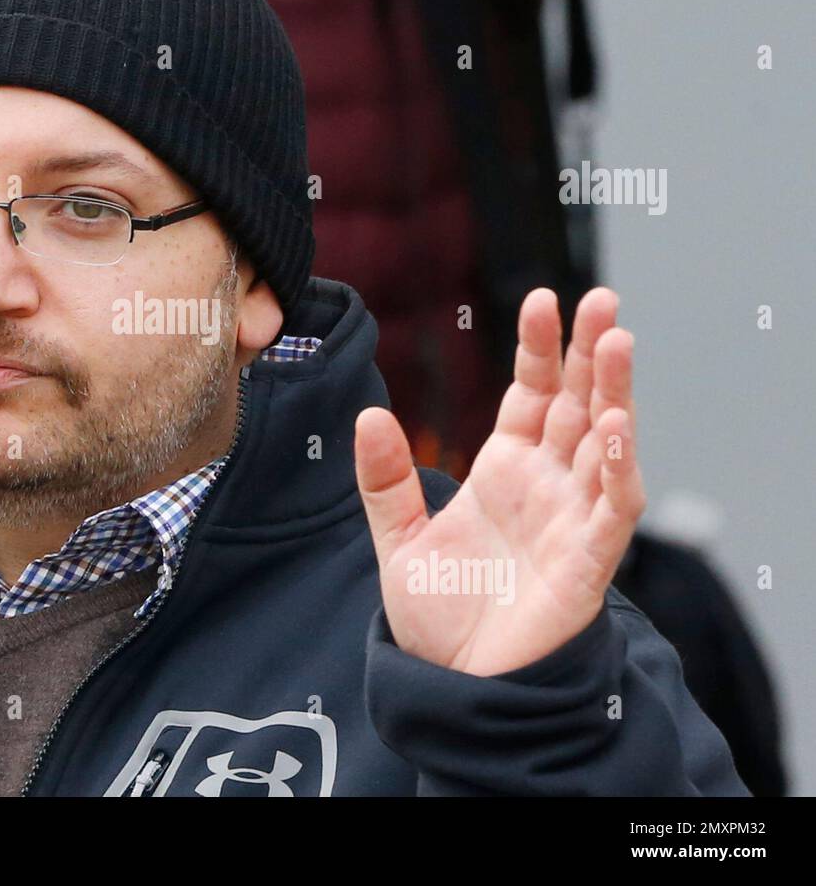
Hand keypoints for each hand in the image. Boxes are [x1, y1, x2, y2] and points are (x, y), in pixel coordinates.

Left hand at [354, 288, 644, 675]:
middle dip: (589, 353)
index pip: (532, 395)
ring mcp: (571, 518)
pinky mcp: (588, 559)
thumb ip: (384, 481)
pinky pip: (613, 504)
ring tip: (615, 339)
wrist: (455, 685)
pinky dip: (618, 463)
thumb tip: (368, 416)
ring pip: (604, 442)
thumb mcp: (398, 539)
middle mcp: (546, 485)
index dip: (540, 350)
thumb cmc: (439, 616)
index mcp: (505, 471)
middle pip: (576, 405)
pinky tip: (616, 421)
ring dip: (613, 392)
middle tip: (599, 300)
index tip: (544, 301)